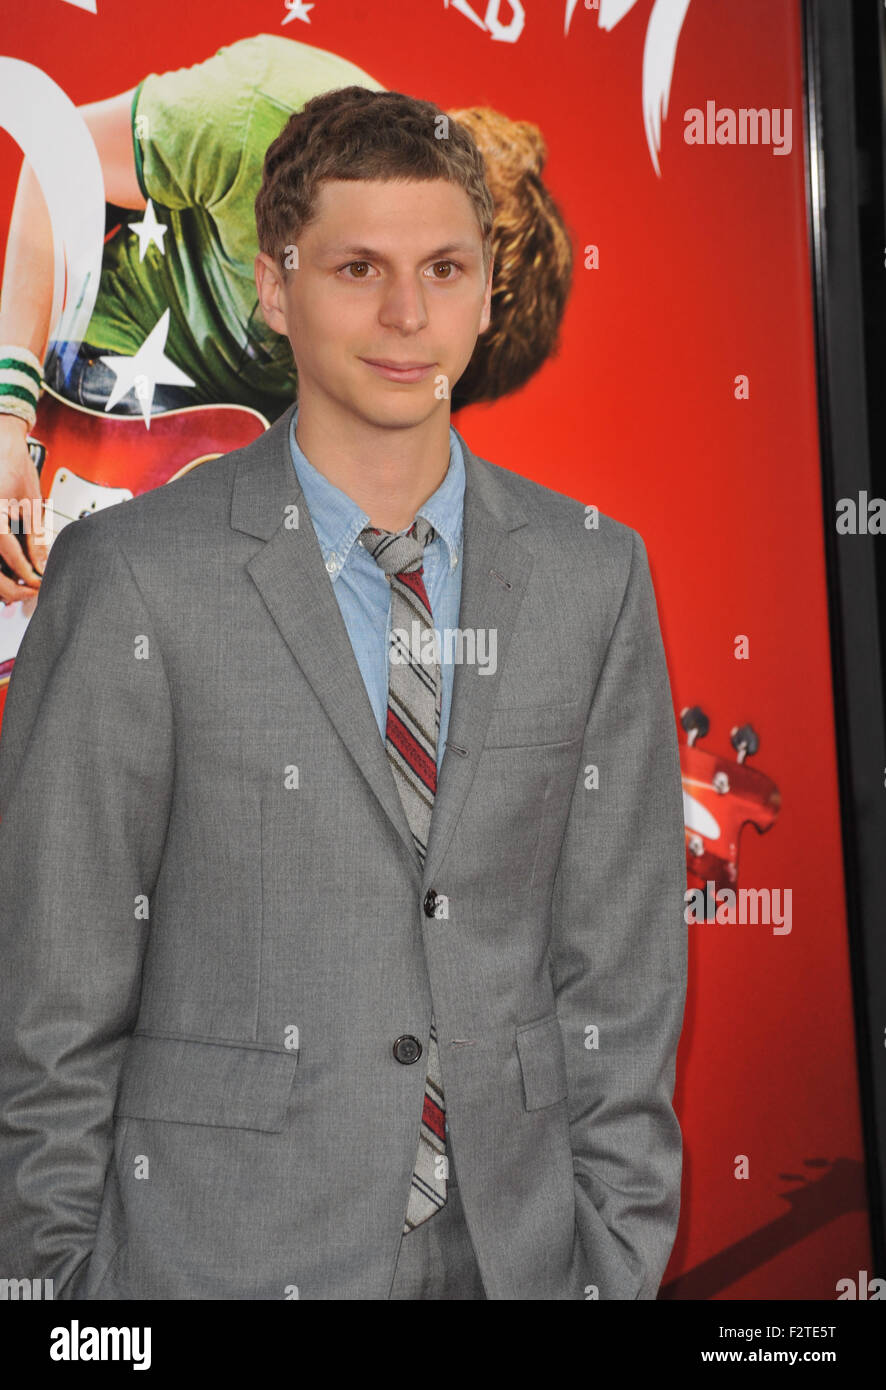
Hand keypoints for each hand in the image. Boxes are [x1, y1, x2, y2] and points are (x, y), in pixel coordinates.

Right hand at [0, 413, 47, 601]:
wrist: (0, 444)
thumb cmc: (14, 466)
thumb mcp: (31, 505)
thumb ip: (35, 539)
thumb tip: (41, 566)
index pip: (10, 557)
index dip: (28, 576)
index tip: (40, 585)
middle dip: (11, 588)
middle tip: (29, 594)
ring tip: (16, 591)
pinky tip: (4, 576)